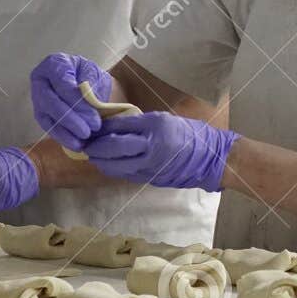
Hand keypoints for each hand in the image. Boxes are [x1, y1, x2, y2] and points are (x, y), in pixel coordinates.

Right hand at [30, 53, 113, 151]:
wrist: (88, 82)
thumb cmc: (90, 76)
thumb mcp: (95, 75)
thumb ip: (91, 88)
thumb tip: (90, 105)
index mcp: (55, 64)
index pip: (62, 83)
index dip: (77, 102)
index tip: (94, 118)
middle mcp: (41, 79)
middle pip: (50, 101)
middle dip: (70, 119)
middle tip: (88, 132)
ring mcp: (37, 97)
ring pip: (47, 116)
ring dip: (65, 131)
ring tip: (82, 143)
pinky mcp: (40, 113)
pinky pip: (48, 126)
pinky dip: (62, 137)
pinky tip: (75, 145)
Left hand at [83, 112, 238, 191]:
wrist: (211, 157)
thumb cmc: (189, 134)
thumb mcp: (164, 120)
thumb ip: (139, 124)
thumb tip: (112, 127)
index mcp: (154, 125)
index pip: (118, 125)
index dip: (101, 128)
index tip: (90, 127)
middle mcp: (150, 145)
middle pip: (112, 147)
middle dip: (95, 147)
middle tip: (86, 144)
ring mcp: (150, 164)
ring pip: (115, 165)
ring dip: (100, 161)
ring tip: (93, 156)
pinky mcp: (151, 177)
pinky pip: (126, 174)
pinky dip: (114, 169)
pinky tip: (109, 164)